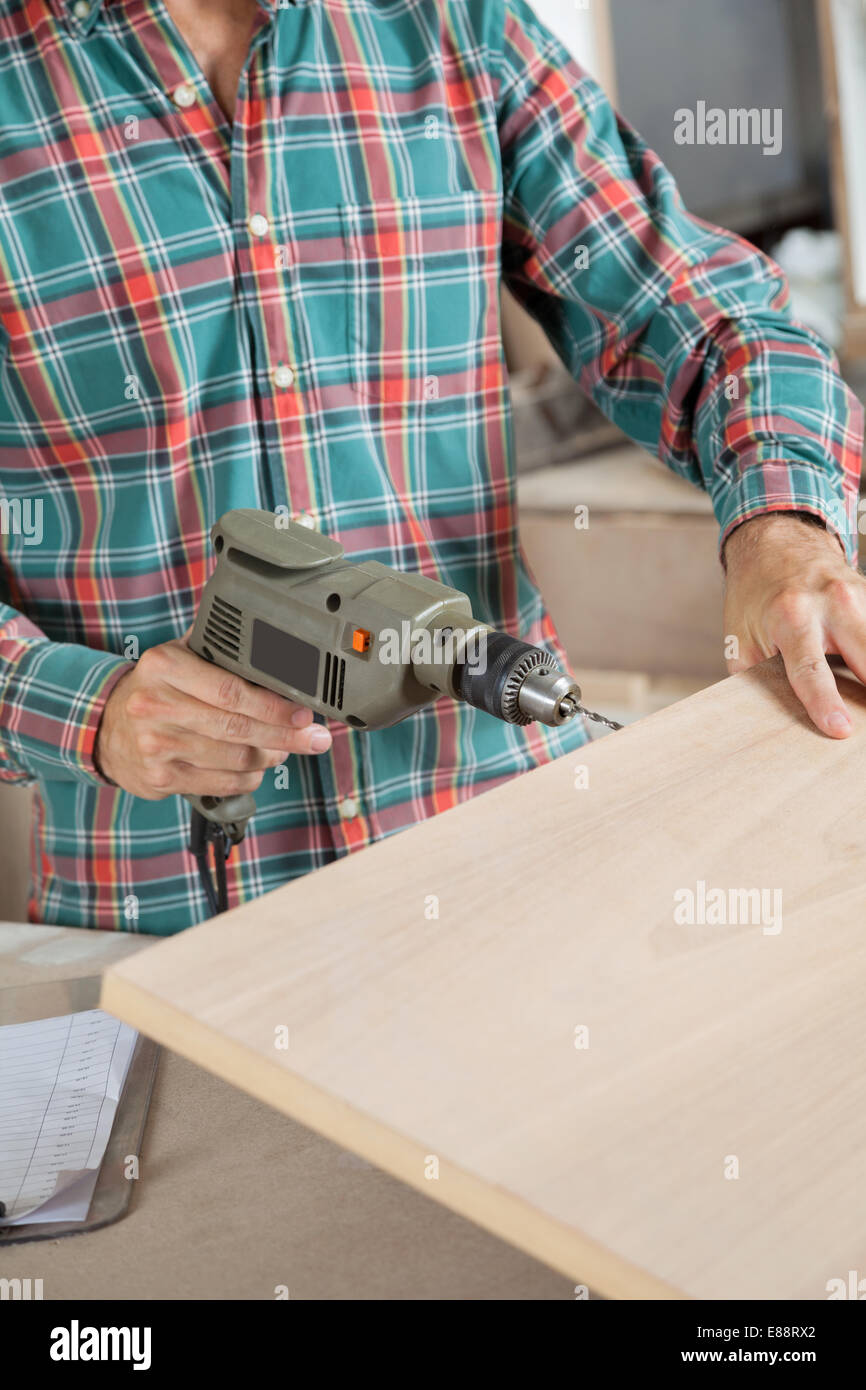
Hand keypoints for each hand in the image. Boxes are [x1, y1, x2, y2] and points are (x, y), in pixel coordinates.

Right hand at [95, 637, 331, 798]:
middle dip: (285, 735)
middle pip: (238, 727)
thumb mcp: (178, 657)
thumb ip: (219, 654)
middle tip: (314, 738)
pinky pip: (222, 782)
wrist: (105, 726)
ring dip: (270, 756)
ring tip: (284, 749)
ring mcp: (155, 745)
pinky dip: (249, 776)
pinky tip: (256, 767)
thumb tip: (284, 661)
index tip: (304, 712)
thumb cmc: (157, 687)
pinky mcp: (160, 778)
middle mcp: (155, 705)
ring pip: (235, 758)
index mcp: (163, 666)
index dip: (274, 705)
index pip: (231, 690)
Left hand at [723, 512, 865, 738]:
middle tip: (864, 728)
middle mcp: (832, 601)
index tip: (840, 730)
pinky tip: (860, 670)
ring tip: (862, 699)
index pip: (810, 669)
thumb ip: (756, 677)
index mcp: (791, 616)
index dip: (824, 703)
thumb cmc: (755, 598)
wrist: (776, 543)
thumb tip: (771, 719)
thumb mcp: (742, 637)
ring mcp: (860, 595)